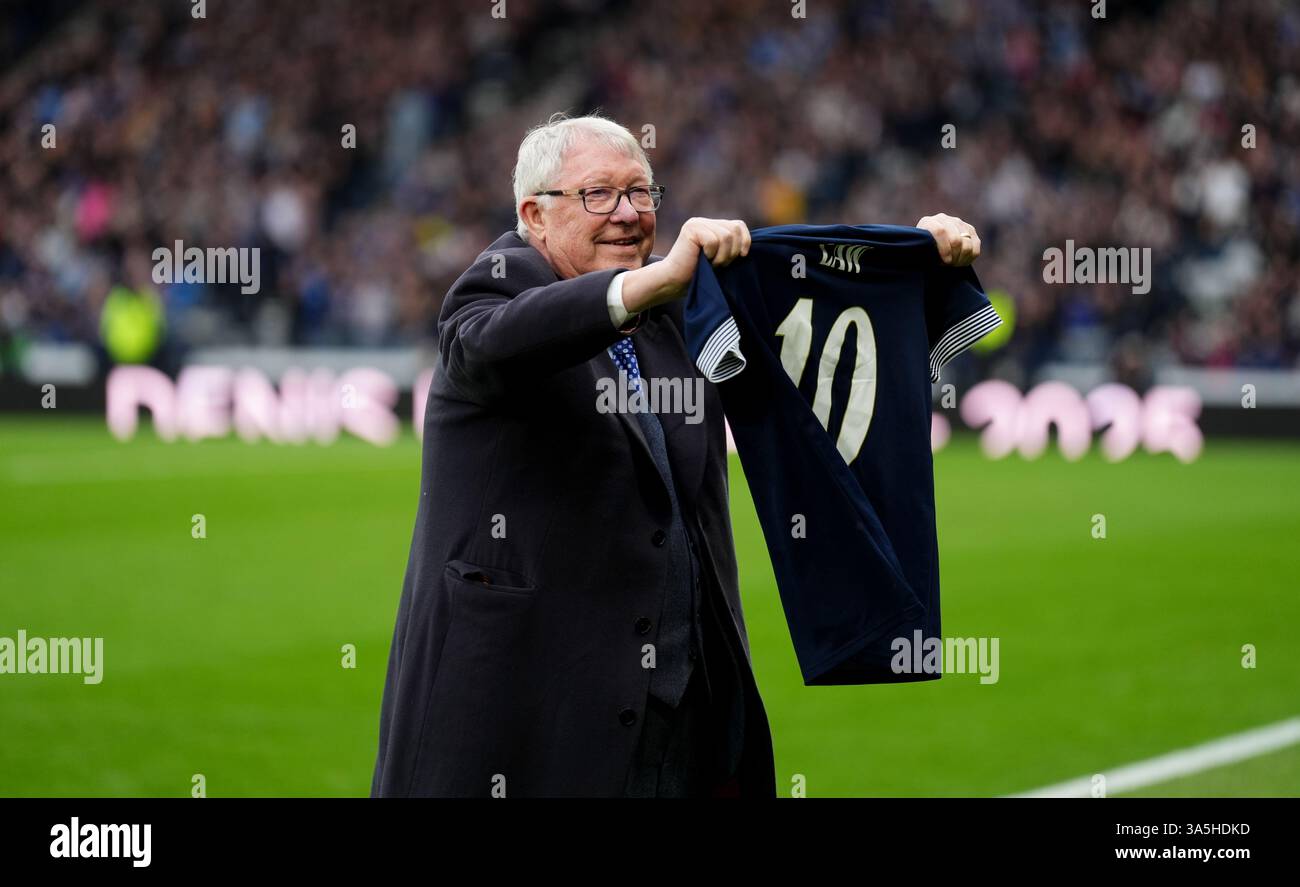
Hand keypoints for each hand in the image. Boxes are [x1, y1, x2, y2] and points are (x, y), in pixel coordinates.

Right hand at [620, 217, 750, 312]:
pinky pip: (714, 241)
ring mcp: (697, 223)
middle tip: (719, 264)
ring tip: (710, 263)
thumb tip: (755, 242)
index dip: (745, 241)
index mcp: (712, 226)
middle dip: (732, 252)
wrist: (674, 282)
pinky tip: (702, 260)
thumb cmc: (698, 276)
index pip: (739, 225)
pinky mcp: (691, 229)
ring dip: (722, 256)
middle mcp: (704, 221)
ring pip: (726, 236)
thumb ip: (733, 246)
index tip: (741, 257)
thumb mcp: (721, 259)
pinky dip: (712, 255)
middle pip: (735, 229)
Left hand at [916, 214, 980, 265]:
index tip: (945, 261)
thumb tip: (934, 257)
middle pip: (956, 240)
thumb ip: (925, 251)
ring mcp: (958, 223)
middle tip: (949, 265)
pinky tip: (961, 262)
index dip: (944, 249)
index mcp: (929, 222)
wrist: (931, 244)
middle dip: (954, 257)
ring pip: (967, 244)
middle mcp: (945, 219)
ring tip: (954, 264)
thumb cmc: (923, 251)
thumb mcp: (920, 250)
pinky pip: (976, 246)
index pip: (940, 231)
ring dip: (961, 258)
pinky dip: (970, 257)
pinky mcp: (970, 229)